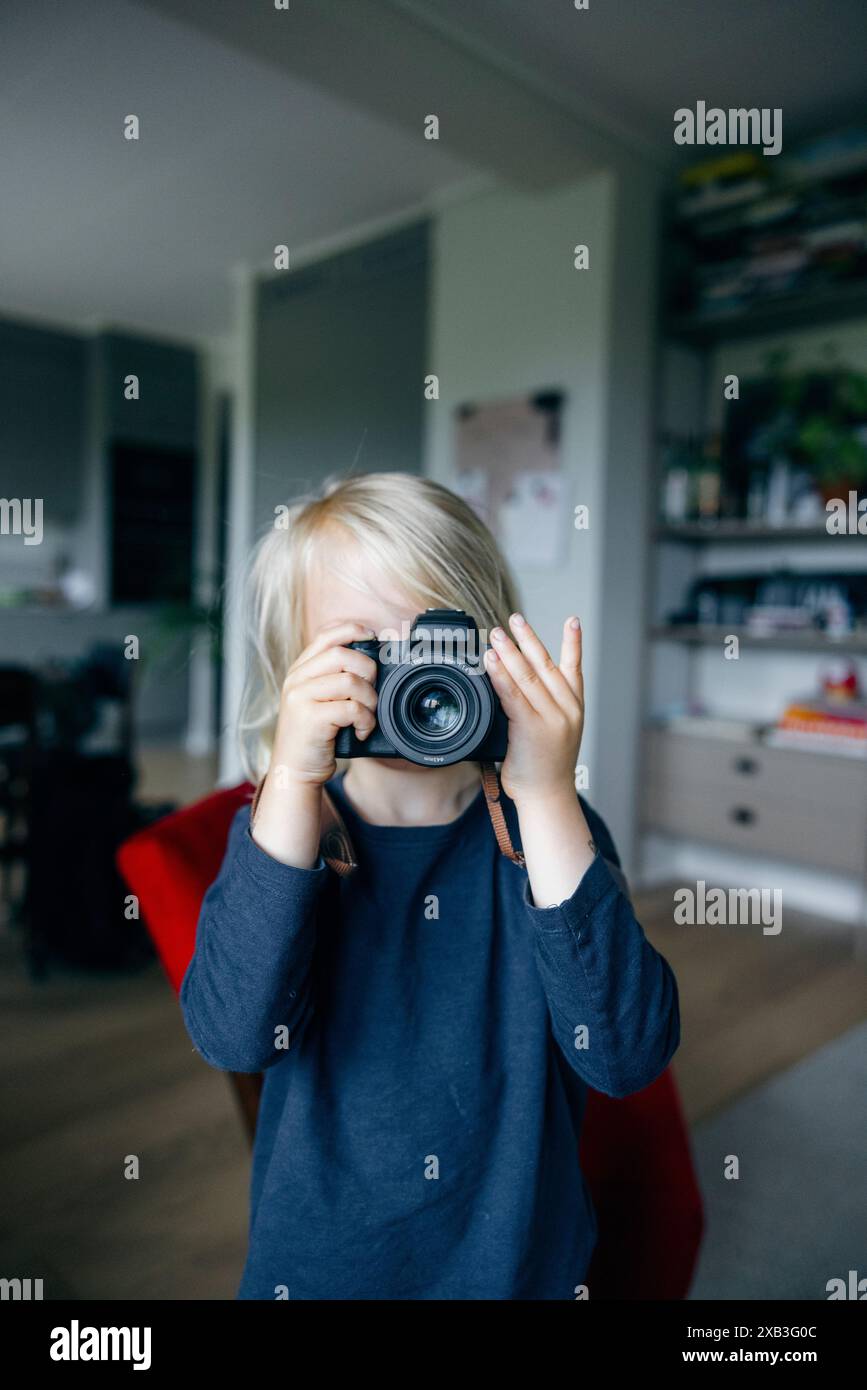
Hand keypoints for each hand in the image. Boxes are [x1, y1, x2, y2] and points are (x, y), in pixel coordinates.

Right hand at [267, 619, 379, 788]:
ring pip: (350, 681)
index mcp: (300, 670)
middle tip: (371, 693)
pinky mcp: (310, 718)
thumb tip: (371, 659)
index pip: (325, 635)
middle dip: (368, 671)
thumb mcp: (319, 700)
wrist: (294, 770)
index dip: (353, 630)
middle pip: (342, 654)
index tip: (372, 637)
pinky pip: (351, 708)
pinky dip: (365, 720)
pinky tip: (361, 731)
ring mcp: (300, 697)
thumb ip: (334, 678)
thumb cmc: (314, 736)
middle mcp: (297, 679)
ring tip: (367, 716)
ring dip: (370, 700)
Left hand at [483, 613, 583, 806]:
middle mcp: (566, 710)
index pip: (574, 669)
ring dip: (509, 652)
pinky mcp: (531, 728)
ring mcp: (550, 718)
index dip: (573, 643)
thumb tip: (516, 682)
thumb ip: (541, 707)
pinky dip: (500, 676)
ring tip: (495, 635)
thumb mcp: (554, 732)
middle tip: (513, 620)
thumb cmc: (545, 767)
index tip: (572, 620)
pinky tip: (491, 662)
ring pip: (527, 676)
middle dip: (528, 640)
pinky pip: (513, 695)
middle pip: (546, 666)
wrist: (547, 797)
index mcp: (574, 709)